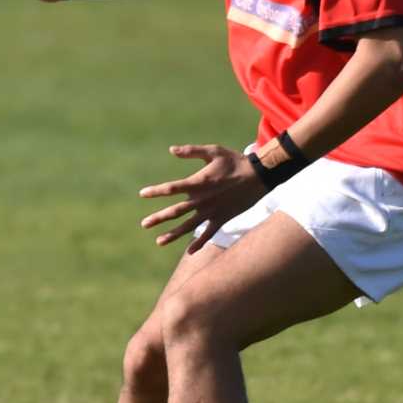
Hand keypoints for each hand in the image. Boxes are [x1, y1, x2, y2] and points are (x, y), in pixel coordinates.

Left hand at [137, 144, 264, 251]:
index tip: (142, 193)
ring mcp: (212, 211)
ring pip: (189, 226)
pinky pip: (209, 233)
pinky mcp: (222, 218)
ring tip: (158, 242)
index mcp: (198, 183)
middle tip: (144, 224)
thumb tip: (171, 150)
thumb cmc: (234, 161)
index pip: (172, 188)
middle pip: (176, 211)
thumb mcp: (213, 152)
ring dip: (173, 234)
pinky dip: (200, 243)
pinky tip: (190, 252)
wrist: (259, 176)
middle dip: (159, 218)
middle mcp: (202, 200)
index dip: (156, 191)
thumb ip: (192, 151)